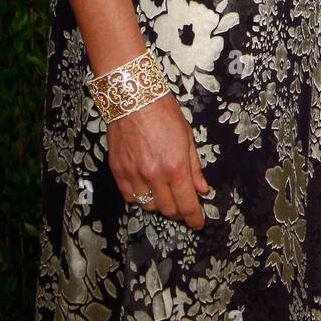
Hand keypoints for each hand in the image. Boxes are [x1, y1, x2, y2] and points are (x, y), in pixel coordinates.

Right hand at [107, 91, 210, 229]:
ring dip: (159, 203)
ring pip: (148, 206)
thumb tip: (201, 188)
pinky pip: (130, 196)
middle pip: (168, 210)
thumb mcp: (187, 136)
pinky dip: (139, 196)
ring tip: (164, 191)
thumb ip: (194, 166)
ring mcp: (134, 174)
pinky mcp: (118, 171)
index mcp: (175, 166)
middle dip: (178, 211)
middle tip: (183, 204)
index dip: (194, 218)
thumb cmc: (162, 111)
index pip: (186, 204)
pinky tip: (146, 186)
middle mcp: (154, 174)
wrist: (134, 97)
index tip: (197, 223)